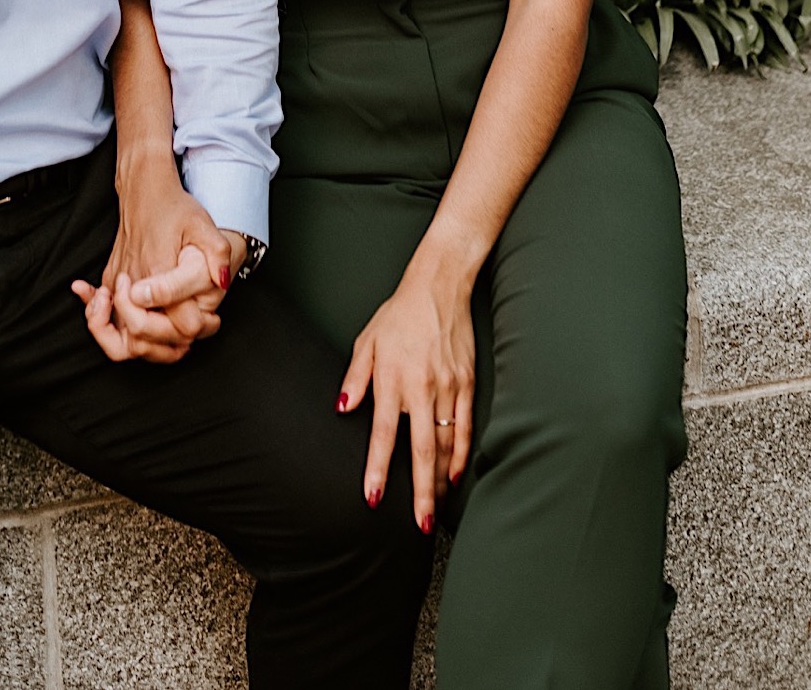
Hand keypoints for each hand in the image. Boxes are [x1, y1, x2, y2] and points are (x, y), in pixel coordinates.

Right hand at [72, 161, 244, 363]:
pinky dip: (115, 331)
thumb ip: (217, 252)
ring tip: (167, 338)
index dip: (198, 327)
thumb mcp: (203, 224)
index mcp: (158, 271)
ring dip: (143, 346)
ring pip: (120, 338)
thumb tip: (223, 280)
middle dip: (169, 345)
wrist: (142, 189)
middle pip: (145, 339)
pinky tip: (143, 330)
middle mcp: (134, 282)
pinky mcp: (109, 279)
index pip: (180, 323)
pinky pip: (105, 318)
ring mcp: (117, 283)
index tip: (208, 319)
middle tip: (189, 334)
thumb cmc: (173, 207)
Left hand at [338, 258, 475, 533]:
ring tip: (435, 510)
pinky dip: (461, 455)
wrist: (439, 286)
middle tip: (420, 524)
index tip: (372, 497)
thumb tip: (343, 407)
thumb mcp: (367, 340)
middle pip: (421, 450)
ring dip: (440, 480)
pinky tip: (454, 476)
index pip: (383, 433)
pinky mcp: (467, 383)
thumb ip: (356, 377)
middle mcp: (421, 387)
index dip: (377, 468)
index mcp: (392, 378)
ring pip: (446, 444)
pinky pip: (466, 427)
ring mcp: (448, 387)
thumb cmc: (399, 314)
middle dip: (421, 491)